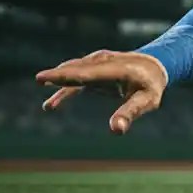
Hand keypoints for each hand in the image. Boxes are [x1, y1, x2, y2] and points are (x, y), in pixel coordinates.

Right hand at [36, 50, 168, 134]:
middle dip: (58, 76)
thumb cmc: (151, 86)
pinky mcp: (92, 69)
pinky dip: (63, 89)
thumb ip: (130, 113)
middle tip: (39, 79)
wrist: (154, 66)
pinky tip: (51, 106)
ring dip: (58, 82)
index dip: (65, 76)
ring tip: (48, 105)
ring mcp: (96, 64)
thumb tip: (116, 130)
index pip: (86, 73)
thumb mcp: (147, 101)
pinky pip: (74, 79)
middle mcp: (103, 63)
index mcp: (115, 69)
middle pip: (76, 70)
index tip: (44, 77)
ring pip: (73, 72)